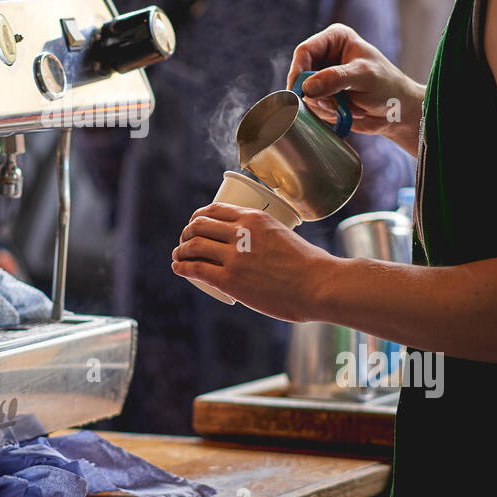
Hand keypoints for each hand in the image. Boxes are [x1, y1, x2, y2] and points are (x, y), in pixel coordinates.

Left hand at [170, 202, 334, 321]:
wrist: (320, 286)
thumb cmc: (311, 266)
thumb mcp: (285, 235)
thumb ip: (269, 237)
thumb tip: (263, 250)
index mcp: (255, 218)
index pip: (215, 210)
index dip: (199, 217)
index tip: (195, 225)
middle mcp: (240, 232)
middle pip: (199, 225)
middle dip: (187, 233)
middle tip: (185, 242)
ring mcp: (234, 256)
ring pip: (194, 245)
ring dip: (181, 249)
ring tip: (179, 255)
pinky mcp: (230, 279)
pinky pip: (195, 268)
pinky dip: (181, 266)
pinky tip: (177, 267)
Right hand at [287, 24, 424, 155]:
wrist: (397, 112)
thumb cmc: (387, 86)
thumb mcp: (364, 77)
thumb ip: (336, 79)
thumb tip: (307, 87)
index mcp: (335, 39)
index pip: (304, 51)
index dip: (299, 71)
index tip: (303, 91)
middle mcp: (325, 56)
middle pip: (300, 75)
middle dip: (315, 94)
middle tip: (335, 104)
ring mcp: (323, 78)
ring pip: (305, 95)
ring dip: (325, 106)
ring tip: (349, 107)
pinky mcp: (323, 96)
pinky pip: (312, 108)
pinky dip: (326, 114)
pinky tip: (346, 112)